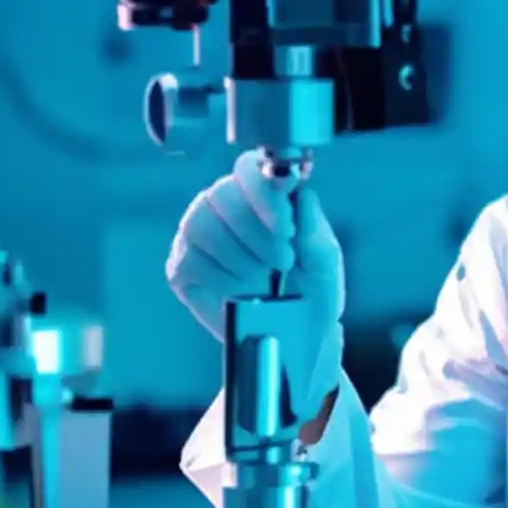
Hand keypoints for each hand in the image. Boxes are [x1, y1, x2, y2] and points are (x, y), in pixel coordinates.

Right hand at [166, 148, 345, 420]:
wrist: (297, 338)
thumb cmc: (312, 293)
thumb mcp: (324, 264)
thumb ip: (315, 230)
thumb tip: (303, 196)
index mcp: (262, 196)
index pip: (250, 169)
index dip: (264, 193)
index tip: (286, 226)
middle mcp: (225, 206)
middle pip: (222, 194)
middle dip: (255, 231)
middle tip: (283, 262)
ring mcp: (199, 234)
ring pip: (200, 224)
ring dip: (238, 255)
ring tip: (263, 279)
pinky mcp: (183, 266)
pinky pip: (189, 260)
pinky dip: (219, 277)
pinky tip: (239, 290)